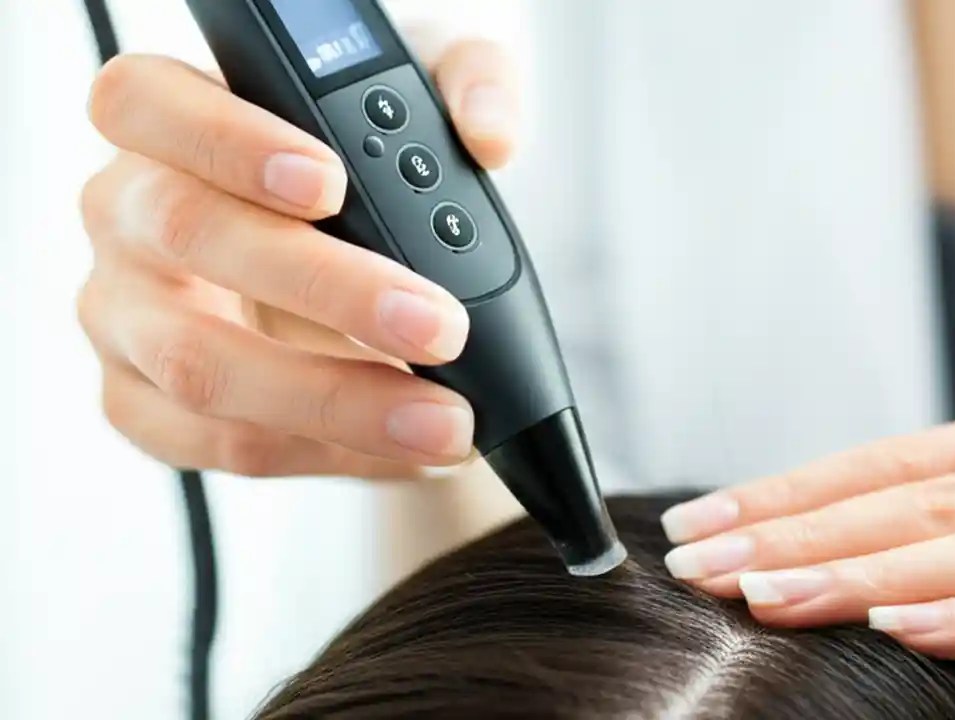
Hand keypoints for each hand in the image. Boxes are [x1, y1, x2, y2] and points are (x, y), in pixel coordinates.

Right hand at [78, 32, 520, 478]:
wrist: (366, 274)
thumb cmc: (373, 168)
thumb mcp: (429, 94)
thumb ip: (470, 82)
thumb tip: (492, 136)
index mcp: (168, 120)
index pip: (149, 105)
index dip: (229, 142)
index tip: (333, 183)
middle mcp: (126, 215)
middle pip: (189, 239)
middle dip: (327, 288)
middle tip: (438, 325)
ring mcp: (126, 318)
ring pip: (203, 366)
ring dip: (338, 401)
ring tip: (445, 421)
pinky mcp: (146, 405)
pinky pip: (226, 444)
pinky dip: (326, 452)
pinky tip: (402, 449)